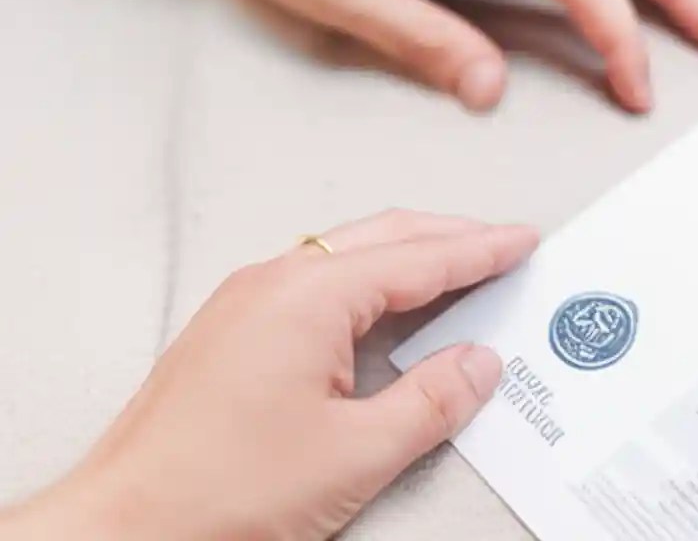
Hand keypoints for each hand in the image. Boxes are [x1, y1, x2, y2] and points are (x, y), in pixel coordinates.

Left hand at [0, 210, 539, 538]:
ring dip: (409, 257)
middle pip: (385, 238)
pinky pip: (317, 282)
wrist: (125, 526)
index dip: (480, 250)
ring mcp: (246, 302)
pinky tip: (387, 310)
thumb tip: (478, 365)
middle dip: (451, 238)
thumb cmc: (219, 493)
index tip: (522, 242)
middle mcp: (273, 282)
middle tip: (502, 245)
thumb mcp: (356, 453)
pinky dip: (369, 283)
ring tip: (458, 270)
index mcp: (309, 296)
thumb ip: (432, 401)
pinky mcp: (232, 330)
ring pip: (348, 256)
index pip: (420, 259)